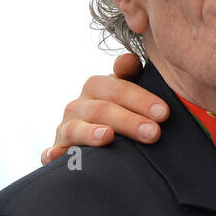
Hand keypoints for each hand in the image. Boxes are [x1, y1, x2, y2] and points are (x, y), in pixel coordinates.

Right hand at [40, 53, 165, 163]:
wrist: (101, 139)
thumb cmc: (123, 112)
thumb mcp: (128, 92)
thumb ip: (131, 74)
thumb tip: (129, 60)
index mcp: (98, 87)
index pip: (117, 87)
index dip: (141, 99)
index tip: (164, 113)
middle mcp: (79, 105)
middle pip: (101, 109)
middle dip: (128, 120)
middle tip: (154, 133)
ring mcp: (66, 127)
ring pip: (76, 128)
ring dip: (91, 133)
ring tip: (108, 136)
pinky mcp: (57, 150)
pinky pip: (51, 153)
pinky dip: (52, 154)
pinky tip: (56, 156)